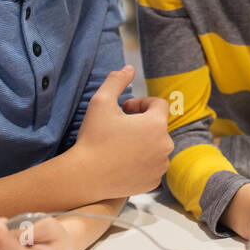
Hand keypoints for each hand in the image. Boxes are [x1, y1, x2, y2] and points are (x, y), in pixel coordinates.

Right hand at [72, 66, 173, 198]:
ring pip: (156, 146)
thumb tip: (130, 67)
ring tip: (121, 144)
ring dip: (143, 142)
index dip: (141, 103)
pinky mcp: (153, 182)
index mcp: (156, 124)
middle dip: (142, 123)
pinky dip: (142, 162)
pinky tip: (123, 161)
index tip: (124, 109)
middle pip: (158, 126)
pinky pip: (152, 165)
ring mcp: (160, 165)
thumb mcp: (101, 101)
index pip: (159, 104)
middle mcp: (165, 145)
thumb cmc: (93, 137)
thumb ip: (117, 80)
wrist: (85, 176)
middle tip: (119, 126)